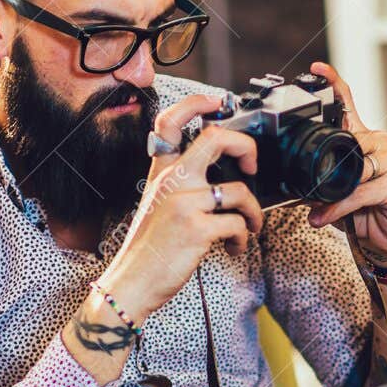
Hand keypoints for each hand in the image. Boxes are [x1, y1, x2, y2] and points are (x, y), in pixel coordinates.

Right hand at [101, 93, 264, 322]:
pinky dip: (243, 238)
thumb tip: (220, 181)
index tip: (218, 102)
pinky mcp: (197, 229)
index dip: (197, 103)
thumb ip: (181, 187)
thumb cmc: (148, 250)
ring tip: (250, 226)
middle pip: (215, 138)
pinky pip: (237, 224)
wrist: (132, 284)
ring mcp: (184, 204)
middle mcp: (172, 182)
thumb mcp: (157, 207)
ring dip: (254, 213)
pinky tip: (234, 247)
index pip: (170, 122)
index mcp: (161, 173)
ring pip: (238, 190)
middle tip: (252, 166)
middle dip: (246, 147)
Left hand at [304, 61, 386, 266]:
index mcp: (361, 139)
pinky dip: (338, 207)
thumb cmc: (360, 211)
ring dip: (330, 193)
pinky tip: (323, 217)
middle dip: (327, 165)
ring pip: (353, 169)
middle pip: (350, 140)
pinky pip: (359, 192)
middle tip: (308, 188)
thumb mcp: (332, 190)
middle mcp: (378, 144)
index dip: (333, 83)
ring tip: (315, 207)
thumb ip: (316, 180)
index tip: (316, 69)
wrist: (385, 240)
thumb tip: (291, 182)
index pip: (348, 104)